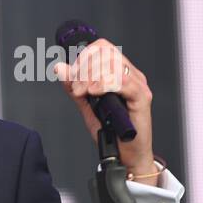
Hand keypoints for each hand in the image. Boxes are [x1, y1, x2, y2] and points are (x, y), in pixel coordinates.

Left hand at [52, 38, 155, 173]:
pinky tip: (93, 93)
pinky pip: (123, 81)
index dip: (83, 57)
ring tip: (82, 94)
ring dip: (90, 76)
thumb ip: (74, 86)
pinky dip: (104, 83)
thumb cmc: (111, 131)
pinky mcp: (142, 97)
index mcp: (118, 73)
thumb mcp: (87, 106)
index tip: (72, 76)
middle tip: (76, 89)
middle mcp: (130, 74)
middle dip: (83, 68)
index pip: (102, 47)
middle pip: (105, 53)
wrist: (125, 155)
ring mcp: (138, 85)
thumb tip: (60, 67)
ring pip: (112, 64)